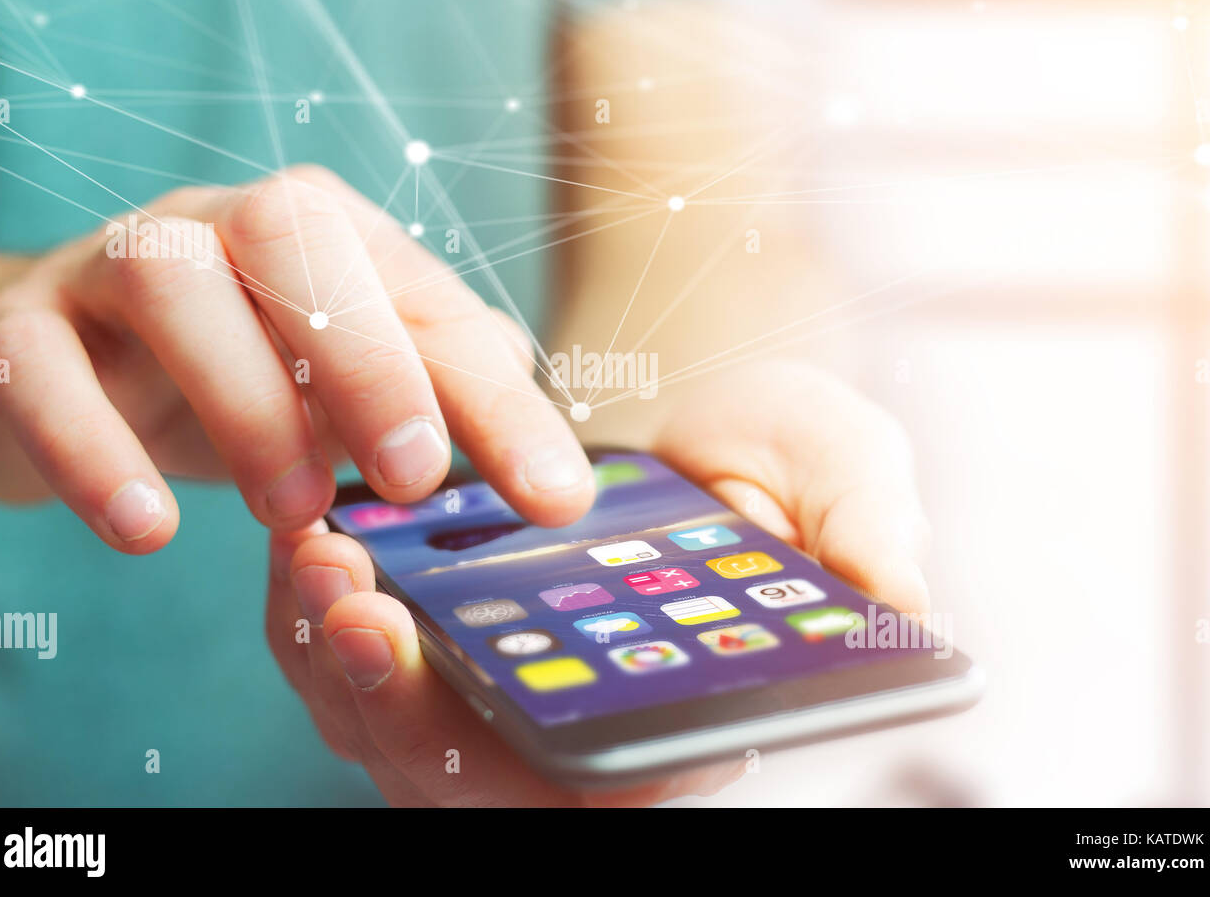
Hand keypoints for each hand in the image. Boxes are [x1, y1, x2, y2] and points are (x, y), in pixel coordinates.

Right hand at [0, 166, 593, 551]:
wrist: (56, 363)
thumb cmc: (237, 373)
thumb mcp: (347, 382)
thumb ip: (444, 398)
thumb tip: (550, 455)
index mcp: (329, 237)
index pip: (428, 301)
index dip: (497, 399)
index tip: (554, 498)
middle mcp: (225, 226)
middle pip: (300, 240)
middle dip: (370, 360)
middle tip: (415, 480)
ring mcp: (114, 264)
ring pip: (174, 282)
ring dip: (244, 399)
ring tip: (291, 513)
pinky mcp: (22, 329)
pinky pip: (43, 367)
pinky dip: (94, 448)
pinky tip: (147, 532)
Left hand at [267, 358, 927, 805]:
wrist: (701, 420)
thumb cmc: (782, 454)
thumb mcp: (843, 463)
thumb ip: (869, 525)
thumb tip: (903, 598)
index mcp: (693, 714)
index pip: (615, 790)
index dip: (540, 770)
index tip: (486, 697)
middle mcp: (589, 727)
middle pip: (472, 782)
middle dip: (398, 708)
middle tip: (355, 608)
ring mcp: (505, 695)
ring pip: (393, 735)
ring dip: (336, 662)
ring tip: (315, 560)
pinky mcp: (444, 645)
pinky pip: (356, 666)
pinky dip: (316, 618)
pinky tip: (307, 540)